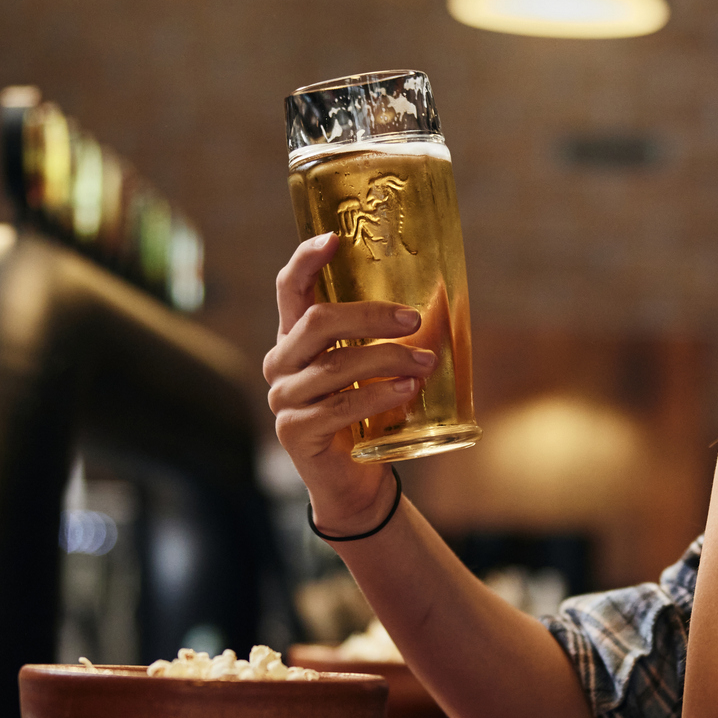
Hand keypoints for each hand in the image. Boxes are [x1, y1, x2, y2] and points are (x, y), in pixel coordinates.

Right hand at [263, 233, 433, 532]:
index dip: (307, 259)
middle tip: (414, 320)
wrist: (354, 480)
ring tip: (425, 363)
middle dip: (371, 315)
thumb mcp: (371, 368)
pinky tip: (406, 392)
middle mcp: (281, 362)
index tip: (336, 238)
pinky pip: (340, 406)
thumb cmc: (367, 413)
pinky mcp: (295, 431)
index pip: (290, 288)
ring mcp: (283, 398)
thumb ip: (383, 337)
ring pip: (336, 366)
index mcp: (294, 337)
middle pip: (318, 322)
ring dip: (388, 360)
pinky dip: (378, 396)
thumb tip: (436, 300)